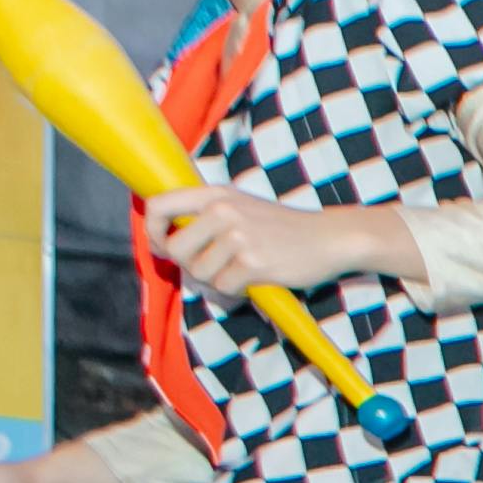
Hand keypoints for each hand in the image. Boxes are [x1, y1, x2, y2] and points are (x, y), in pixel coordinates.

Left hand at [140, 184, 401, 297]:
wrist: (331, 237)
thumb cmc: (283, 226)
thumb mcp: (241, 205)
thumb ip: (204, 215)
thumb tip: (161, 243)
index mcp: (215, 193)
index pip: (158, 205)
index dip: (151, 231)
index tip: (162, 246)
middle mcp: (223, 210)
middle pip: (175, 248)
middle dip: (187, 264)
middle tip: (210, 266)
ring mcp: (239, 236)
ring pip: (199, 272)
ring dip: (215, 279)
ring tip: (239, 271)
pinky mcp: (254, 263)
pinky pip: (224, 287)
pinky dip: (236, 290)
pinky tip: (254, 279)